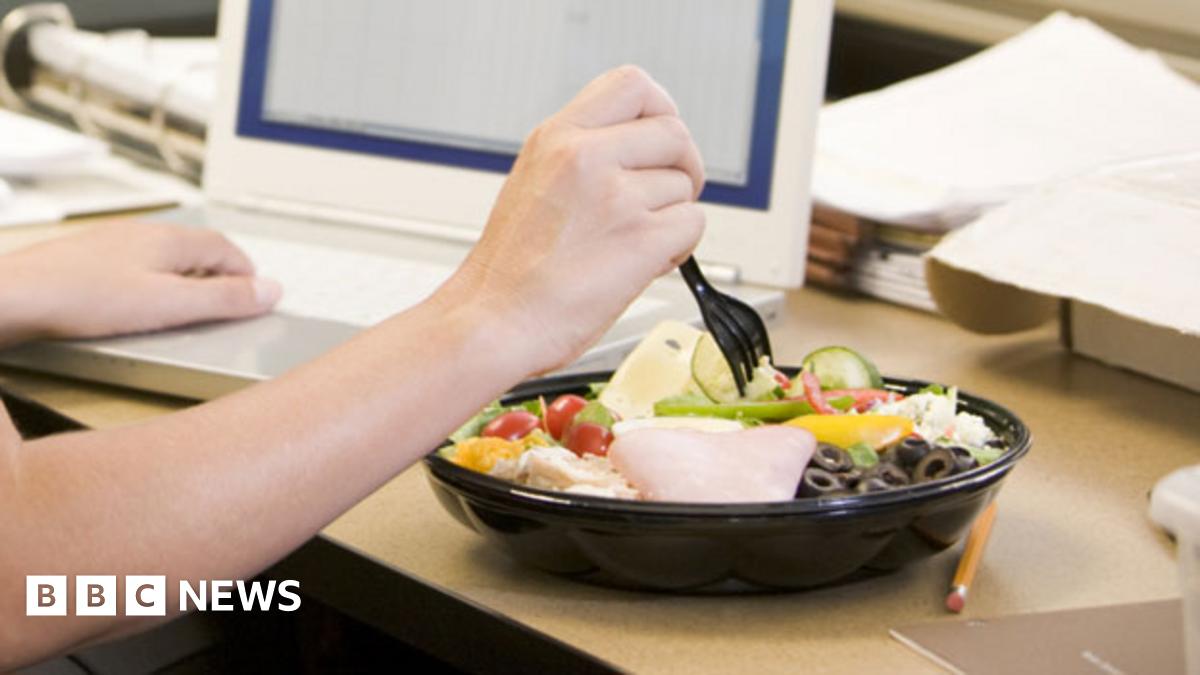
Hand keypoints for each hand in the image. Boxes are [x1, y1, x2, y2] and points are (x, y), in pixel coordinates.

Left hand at [0, 220, 279, 343]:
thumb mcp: (170, 305)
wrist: (13, 297)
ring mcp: (111, 244)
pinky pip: (134, 266)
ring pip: (163, 257)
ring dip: (185, 278)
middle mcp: (141, 234)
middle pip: (196, 248)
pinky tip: (138, 306)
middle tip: (229, 300)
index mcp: (168, 240)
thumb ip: (224, 299)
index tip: (256, 294)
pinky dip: (151, 283)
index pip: (226, 247)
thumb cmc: (84, 298)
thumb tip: (270, 291)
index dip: (247, 272)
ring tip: (188, 305)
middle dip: (218, 274)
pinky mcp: (86, 260)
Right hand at [444, 65, 705, 373]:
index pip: (633, 84)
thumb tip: (639, 154)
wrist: (492, 322)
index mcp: (556, 137)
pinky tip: (643, 264)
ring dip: (672, 218)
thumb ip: (582, 157)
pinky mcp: (640, 238)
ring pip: (685, 186)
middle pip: (675, 133)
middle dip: (682, 168)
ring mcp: (616, 195)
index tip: (659, 141)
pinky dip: (678, 248)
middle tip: (665, 198)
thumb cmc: (509, 271)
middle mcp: (586, 156)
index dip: (661, 110)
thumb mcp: (533, 183)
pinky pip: (693, 225)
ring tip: (632, 245)